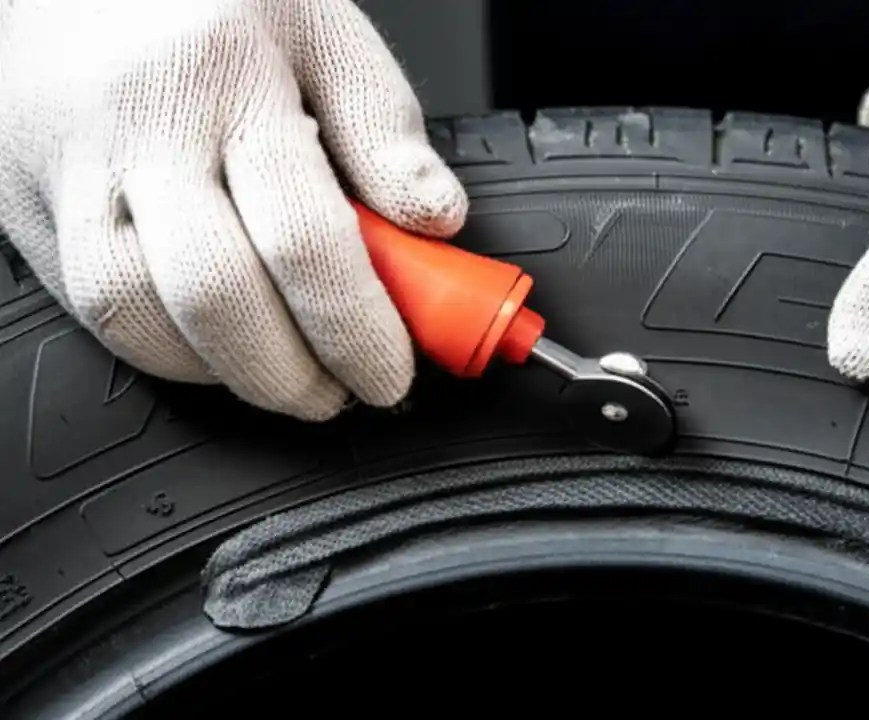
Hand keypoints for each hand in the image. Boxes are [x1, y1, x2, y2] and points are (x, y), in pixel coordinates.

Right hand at [0, 0, 466, 420]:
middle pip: (213, 294)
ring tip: (280, 375)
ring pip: (131, 314)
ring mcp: (61, 166)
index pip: (304, 236)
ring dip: (220, 373)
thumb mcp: (318, 28)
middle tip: (337, 393)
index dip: (357, 329)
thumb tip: (435, 219)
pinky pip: (83, 304)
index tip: (390, 371)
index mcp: (227, 75)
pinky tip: (211, 344)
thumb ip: (380, 124)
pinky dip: (158, 346)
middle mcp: (135, 125)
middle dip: (290, 375)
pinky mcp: (18, 199)